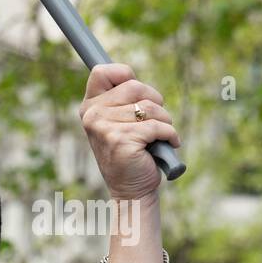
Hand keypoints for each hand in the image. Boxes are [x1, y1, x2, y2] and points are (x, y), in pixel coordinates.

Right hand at [78, 63, 180, 200]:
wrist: (132, 191)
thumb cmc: (133, 155)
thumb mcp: (121, 123)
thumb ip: (123, 101)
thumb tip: (132, 77)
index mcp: (90, 106)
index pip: (103, 71)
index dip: (126, 75)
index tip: (141, 95)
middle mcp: (93, 114)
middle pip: (135, 87)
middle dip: (156, 102)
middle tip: (158, 121)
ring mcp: (105, 127)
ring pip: (150, 107)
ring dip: (165, 121)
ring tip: (162, 136)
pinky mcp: (121, 139)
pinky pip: (157, 126)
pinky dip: (171, 135)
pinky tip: (170, 144)